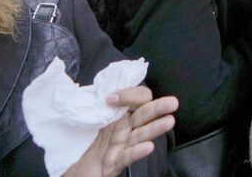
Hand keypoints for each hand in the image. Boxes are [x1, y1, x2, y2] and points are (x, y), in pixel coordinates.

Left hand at [62, 86, 176, 176]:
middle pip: (145, 114)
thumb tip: (107, 84)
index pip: (136, 98)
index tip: (110, 99)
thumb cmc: (87, 142)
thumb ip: (100, 102)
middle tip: (172, 102)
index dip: (128, 95)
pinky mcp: (115, 162)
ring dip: (155, 128)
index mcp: (120, 114)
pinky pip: (128, 156)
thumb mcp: (92, 117)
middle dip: (158, 107)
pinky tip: (148, 147)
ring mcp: (122, 145)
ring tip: (169, 121)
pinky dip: (137, 152)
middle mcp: (125, 128)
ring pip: (141, 135)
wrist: (78, 167)